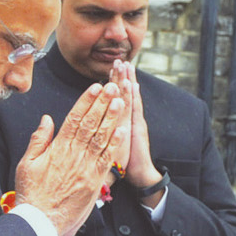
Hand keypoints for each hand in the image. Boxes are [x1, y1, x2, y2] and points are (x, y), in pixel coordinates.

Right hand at [15, 82, 129, 235]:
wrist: (40, 222)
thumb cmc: (32, 195)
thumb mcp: (27, 164)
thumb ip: (39, 140)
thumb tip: (47, 119)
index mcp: (57, 149)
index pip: (74, 119)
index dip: (85, 102)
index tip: (94, 88)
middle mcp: (73, 156)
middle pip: (90, 124)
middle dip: (102, 104)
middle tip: (112, 87)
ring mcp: (85, 169)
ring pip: (101, 138)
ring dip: (112, 119)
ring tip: (120, 101)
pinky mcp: (94, 182)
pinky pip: (107, 160)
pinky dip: (115, 144)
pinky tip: (122, 130)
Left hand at [105, 62, 134, 176]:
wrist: (140, 175)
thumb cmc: (124, 164)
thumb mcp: (110, 146)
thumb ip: (105, 134)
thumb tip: (95, 126)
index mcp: (121, 123)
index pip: (117, 99)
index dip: (115, 83)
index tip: (112, 68)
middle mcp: (129, 120)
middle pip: (124, 94)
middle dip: (122, 76)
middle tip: (120, 59)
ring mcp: (134, 123)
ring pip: (130, 98)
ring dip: (128, 81)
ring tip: (127, 66)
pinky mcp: (137, 130)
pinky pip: (134, 111)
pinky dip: (133, 97)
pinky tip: (132, 85)